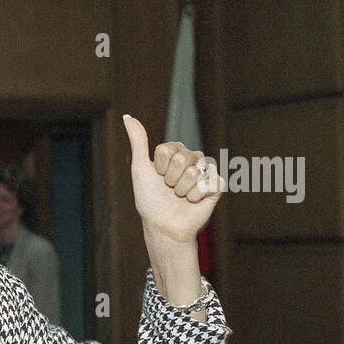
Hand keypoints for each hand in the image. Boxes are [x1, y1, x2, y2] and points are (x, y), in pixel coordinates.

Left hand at [122, 114, 222, 246]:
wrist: (163, 226)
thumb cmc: (150, 200)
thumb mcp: (140, 168)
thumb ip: (138, 141)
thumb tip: (127, 116)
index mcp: (176, 152)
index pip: (168, 149)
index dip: (159, 167)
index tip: (157, 178)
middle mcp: (192, 159)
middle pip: (182, 159)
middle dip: (171, 179)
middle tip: (169, 190)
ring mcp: (205, 172)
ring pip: (195, 172)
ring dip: (182, 190)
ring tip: (180, 197)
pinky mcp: (216, 186)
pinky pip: (211, 183)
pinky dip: (197, 197)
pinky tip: (193, 202)